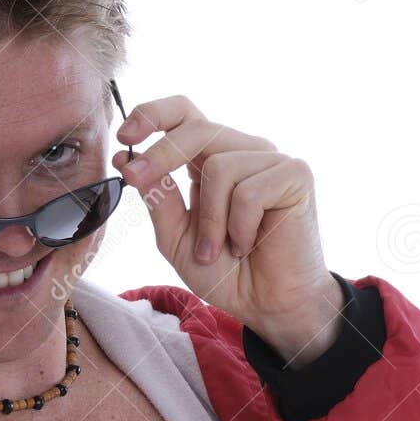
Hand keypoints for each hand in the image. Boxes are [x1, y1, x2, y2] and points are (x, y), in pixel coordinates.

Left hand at [111, 96, 344, 364]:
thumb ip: (158, 198)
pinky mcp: (295, 176)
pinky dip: (239, 227)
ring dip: (210, 220)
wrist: (265, 306)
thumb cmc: (224, 272)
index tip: (124, 134)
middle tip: (135, 178)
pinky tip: (248, 245)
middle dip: (160, 155)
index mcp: (212, 159)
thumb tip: (127, 158)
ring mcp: (271, 160)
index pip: (185, 115)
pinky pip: (249, 192)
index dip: (153, 114)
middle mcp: (243, 151)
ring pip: (220, 167)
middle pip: (197, 129)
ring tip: (218, 249)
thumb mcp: (176, 237)